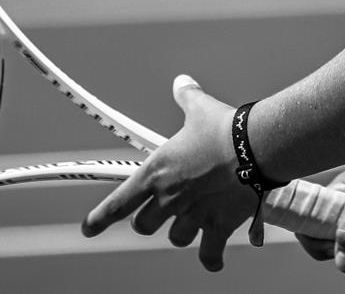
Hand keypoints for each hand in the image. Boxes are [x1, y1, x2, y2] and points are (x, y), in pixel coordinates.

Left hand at [80, 78, 255, 271]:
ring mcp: (193, 215)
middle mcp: (169, 198)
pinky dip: (210, 259)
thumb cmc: (224, 128)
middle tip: (159, 213)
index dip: (99, 218)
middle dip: (149, 220)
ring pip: (176, 238)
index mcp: (157, 172)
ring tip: (191, 223)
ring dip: (180, 233)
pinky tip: (213, 260)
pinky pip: (208, 254)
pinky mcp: (218, 226)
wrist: (255, 146)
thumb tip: (182, 83)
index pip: (118, 202)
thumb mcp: (200, 109)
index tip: (89, 228)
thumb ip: (186, 98)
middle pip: (144, 225)